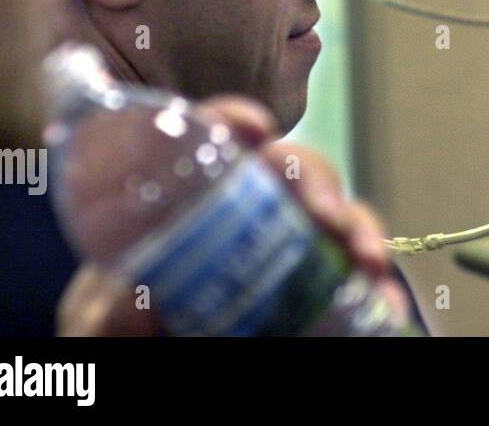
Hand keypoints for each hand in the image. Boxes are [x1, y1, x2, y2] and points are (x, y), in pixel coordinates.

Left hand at [57, 96, 412, 335]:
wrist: (144, 367)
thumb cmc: (117, 328)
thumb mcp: (102, 318)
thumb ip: (112, 306)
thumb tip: (142, 300)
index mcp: (186, 202)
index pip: (210, 139)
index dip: (232, 121)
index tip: (252, 129)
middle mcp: (244, 213)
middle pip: (289, 171)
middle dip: (318, 181)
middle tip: (326, 214)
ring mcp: (283, 247)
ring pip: (335, 217)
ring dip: (360, 228)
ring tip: (369, 258)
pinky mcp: (313, 284)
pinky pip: (352, 273)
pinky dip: (375, 281)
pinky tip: (386, 298)